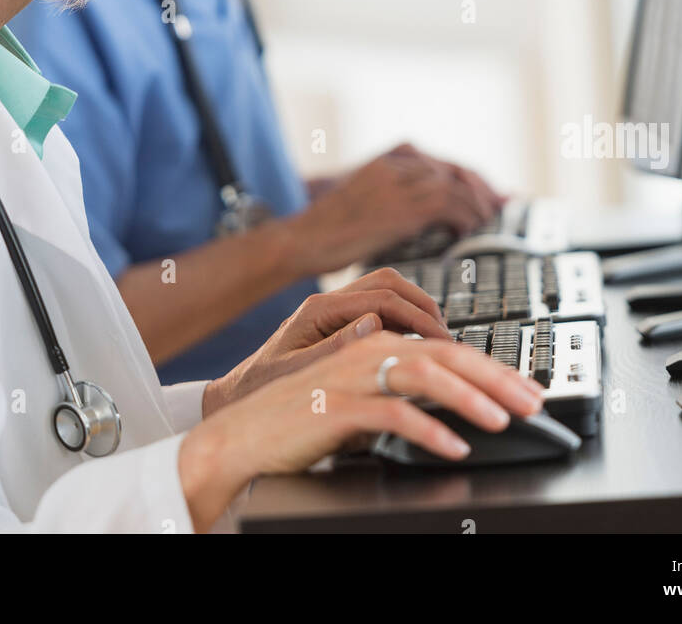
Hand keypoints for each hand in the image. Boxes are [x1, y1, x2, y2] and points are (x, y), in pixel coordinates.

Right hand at [180, 330, 544, 532]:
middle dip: (495, 378)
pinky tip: (453, 447)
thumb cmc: (297, 421)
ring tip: (502, 420)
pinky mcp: (335, 409)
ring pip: (424, 375)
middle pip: (445, 355)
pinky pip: (391, 415)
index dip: (491, 368)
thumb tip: (447, 397)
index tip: (525, 390)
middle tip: (532, 402)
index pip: (447, 348)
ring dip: (470, 398)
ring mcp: (351, 378)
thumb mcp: (359, 400)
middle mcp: (367, 350)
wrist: (239, 436)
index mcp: (375, 343)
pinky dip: (427, 431)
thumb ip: (397, 391)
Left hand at [204, 268, 449, 413]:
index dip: (417, 316)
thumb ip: (335, 349)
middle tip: (445, 334)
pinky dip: (401, 319)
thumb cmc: (262, 390)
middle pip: (388, 282)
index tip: (441, 339)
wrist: (237, 398)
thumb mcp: (298, 375)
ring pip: (384, 290)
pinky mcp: (335, 324)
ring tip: (435, 336)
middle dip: (422, 303)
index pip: (382, 299)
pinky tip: (412, 343)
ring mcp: (332, 312)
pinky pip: (376, 308)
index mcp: (319, 310)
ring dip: (414, 307)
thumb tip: (374, 325)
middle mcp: (327, 303)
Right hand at [286, 142, 505, 272]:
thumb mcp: (363, 203)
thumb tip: (432, 214)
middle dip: (481, 188)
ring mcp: (398, 181)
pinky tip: (466, 232)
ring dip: (476, 204)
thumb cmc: (328, 231)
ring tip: (486, 223)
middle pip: (453, 168)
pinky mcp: (401, 205)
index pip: (441, 163)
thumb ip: (395, 199)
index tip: (489, 193)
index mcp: (387, 159)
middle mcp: (395, 164)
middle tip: (500, 206)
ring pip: (454, 184)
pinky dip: (463, 216)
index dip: (470, 178)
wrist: (302, 239)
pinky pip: (447, 203)